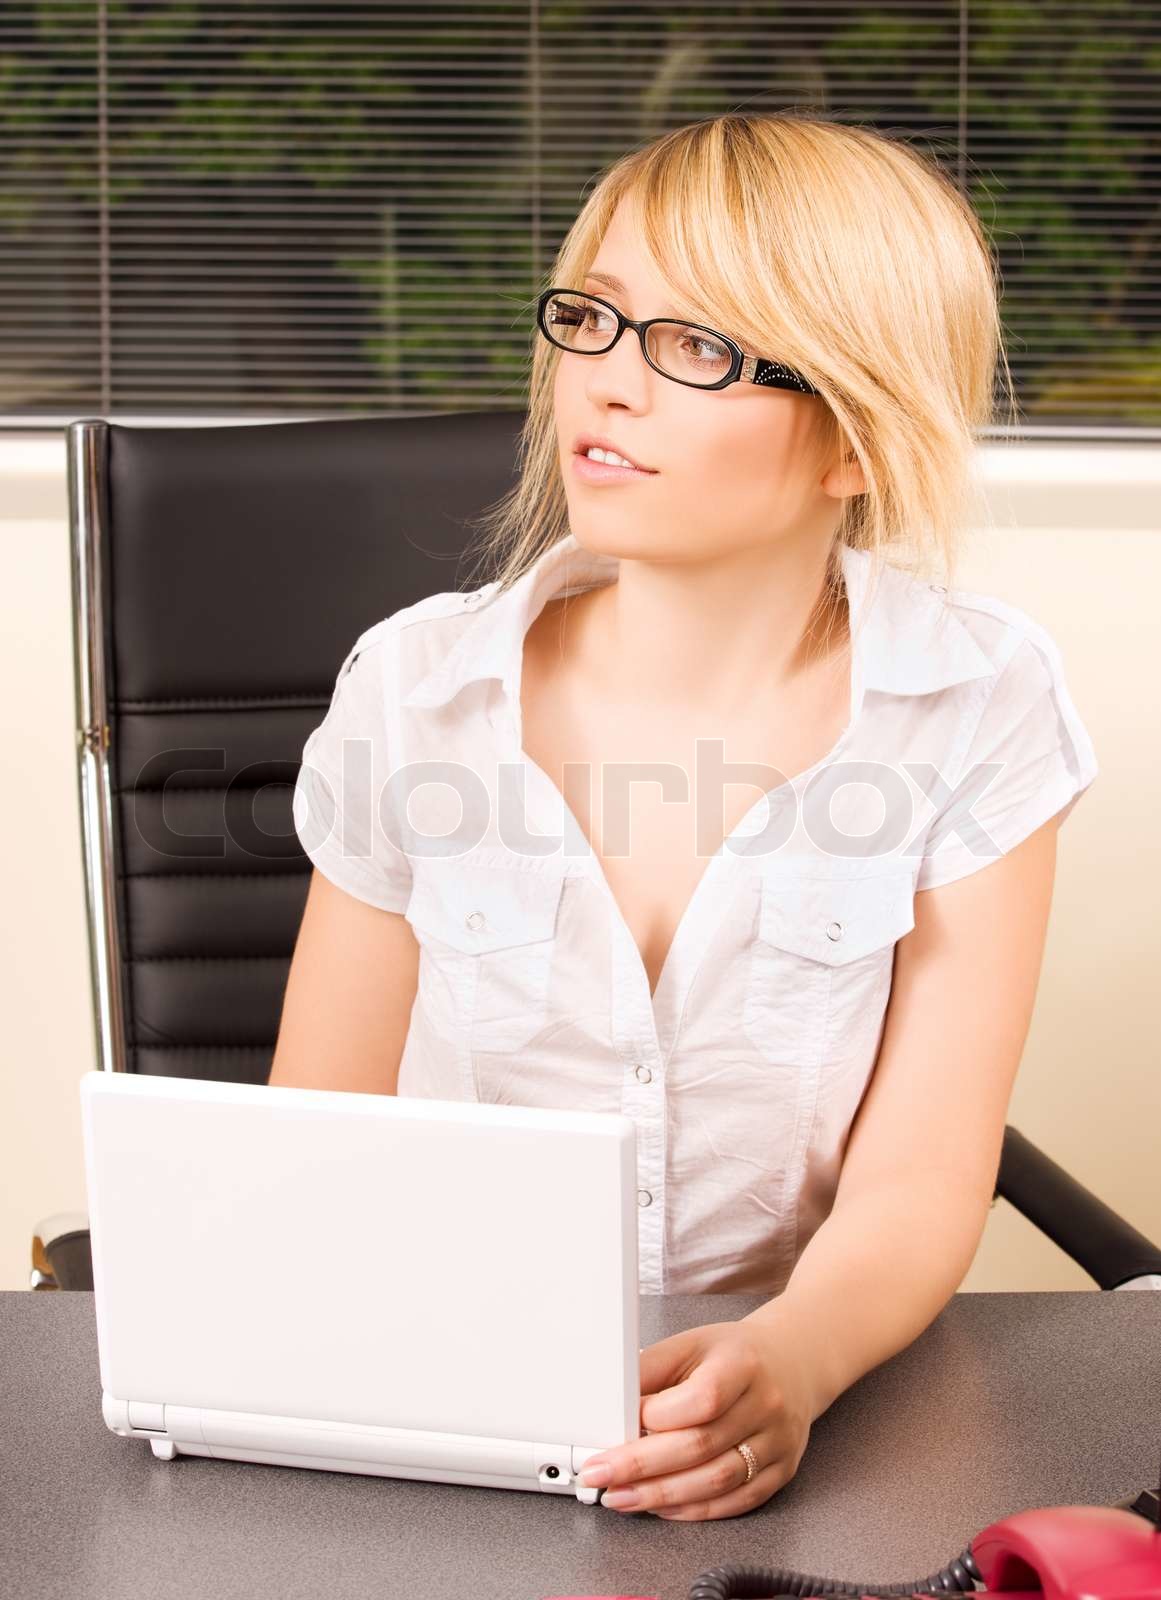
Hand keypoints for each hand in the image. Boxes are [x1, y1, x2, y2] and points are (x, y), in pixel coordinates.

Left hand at [578, 1318, 814, 1520]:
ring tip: (620, 1496)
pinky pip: (735, 1501)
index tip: (621, 1425)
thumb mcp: (691, 1344)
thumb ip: (651, 1370)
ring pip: (717, 1481)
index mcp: (743, 1363)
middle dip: (642, 1466)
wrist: (790, 1364)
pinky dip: (693, 1509)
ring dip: (662, 1495)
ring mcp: (778, 1442)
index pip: (703, 1398)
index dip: (658, 1416)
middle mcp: (766, 1405)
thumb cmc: (732, 1355)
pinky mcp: (780, 1472)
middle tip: (600, 1474)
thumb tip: (610, 1404)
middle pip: (702, 1445)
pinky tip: (661, 1506)